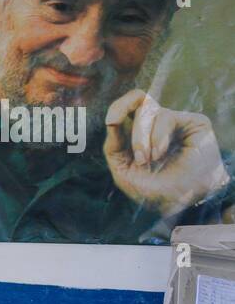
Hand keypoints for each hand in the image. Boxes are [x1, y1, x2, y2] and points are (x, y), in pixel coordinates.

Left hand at [103, 89, 229, 217]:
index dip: (116, 109)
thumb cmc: (154, 191)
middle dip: (133, 130)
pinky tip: (160, 153)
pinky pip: (165, 117)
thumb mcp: (124, 172)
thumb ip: (114, 146)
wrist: (185, 202)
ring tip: (149, 160)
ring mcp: (171, 122)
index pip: (122, 111)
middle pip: (135, 102)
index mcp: (134, 135)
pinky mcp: (192, 121)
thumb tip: (112, 120)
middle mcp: (152, 125)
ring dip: (143, 139)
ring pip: (148, 111)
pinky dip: (158, 137)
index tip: (111, 121)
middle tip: (140, 156)